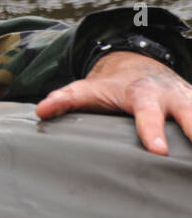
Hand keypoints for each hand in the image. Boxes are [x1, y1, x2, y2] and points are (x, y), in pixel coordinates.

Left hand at [35, 51, 191, 154]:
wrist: (139, 66)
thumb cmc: (110, 86)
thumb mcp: (86, 89)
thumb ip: (64, 99)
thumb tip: (40, 110)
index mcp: (143, 93)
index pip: (147, 113)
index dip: (152, 130)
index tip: (158, 151)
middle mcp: (172, 95)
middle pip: (189, 111)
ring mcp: (191, 100)